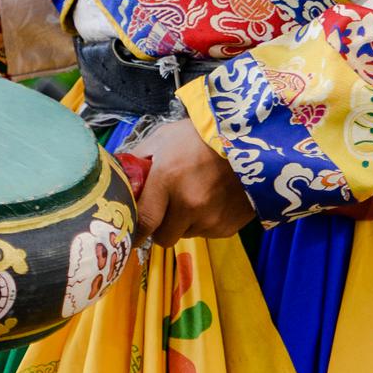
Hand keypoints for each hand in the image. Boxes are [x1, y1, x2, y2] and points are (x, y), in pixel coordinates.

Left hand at [129, 120, 252, 243]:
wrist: (250, 139)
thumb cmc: (201, 135)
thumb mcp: (164, 138)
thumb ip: (139, 159)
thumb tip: (122, 176)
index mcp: (168, 180)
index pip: (143, 221)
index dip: (135, 231)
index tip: (132, 232)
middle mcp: (189, 204)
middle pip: (164, 237)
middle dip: (160, 228)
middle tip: (165, 211)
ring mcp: (211, 218)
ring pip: (186, 235)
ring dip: (185, 223)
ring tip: (195, 198)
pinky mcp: (228, 227)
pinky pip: (207, 233)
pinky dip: (205, 222)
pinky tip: (213, 200)